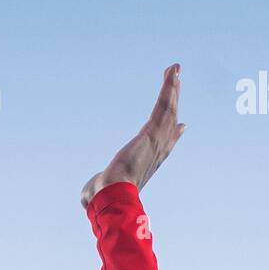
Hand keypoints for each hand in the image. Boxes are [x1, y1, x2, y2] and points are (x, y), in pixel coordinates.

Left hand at [80, 64, 185, 208]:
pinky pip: (163, 105)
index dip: (173, 134)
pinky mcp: (151, 131)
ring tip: (174, 70)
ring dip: (172, 89)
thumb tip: (86, 198)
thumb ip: (96, 189)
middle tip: (176, 84)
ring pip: (168, 110)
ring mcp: (156, 141)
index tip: (182, 125)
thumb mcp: (101, 189)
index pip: (165, 146)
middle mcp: (157, 152)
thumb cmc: (103, 198)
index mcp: (147, 165)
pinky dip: (169, 87)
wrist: (111, 195)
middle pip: (169, 122)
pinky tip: (173, 71)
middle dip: (173, 102)